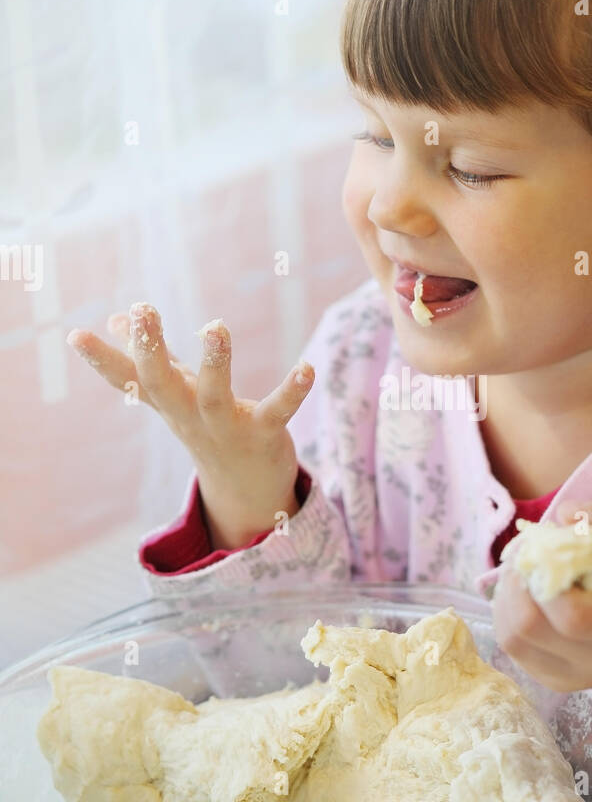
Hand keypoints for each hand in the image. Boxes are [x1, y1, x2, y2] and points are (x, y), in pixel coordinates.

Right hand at [67, 303, 314, 548]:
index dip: (101, 360)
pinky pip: (278, 412)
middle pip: (162, 385)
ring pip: (215, 397)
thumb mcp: (174, 392)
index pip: (128, 380)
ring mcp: (226, 428)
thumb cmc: (206, 426)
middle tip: (141, 311)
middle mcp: (190, 416)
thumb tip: (112, 318)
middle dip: (150, 349)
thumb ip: (147, 356)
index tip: (74, 335)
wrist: (246, 490)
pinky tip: (307, 368)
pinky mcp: (264, 435)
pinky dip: (292, 391)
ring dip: (214, 362)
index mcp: (168, 402)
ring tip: (215, 326)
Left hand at [493, 495, 591, 699]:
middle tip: (531, 551)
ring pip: (511, 636)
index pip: (572, 615)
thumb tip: (565, 514)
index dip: (546, 574)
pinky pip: (510, 644)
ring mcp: (569, 677)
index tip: (550, 545)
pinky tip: (528, 591)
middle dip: (519, 579)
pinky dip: (508, 610)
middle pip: (528, 627)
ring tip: (528, 568)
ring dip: (509, 593)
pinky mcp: (549, 678)